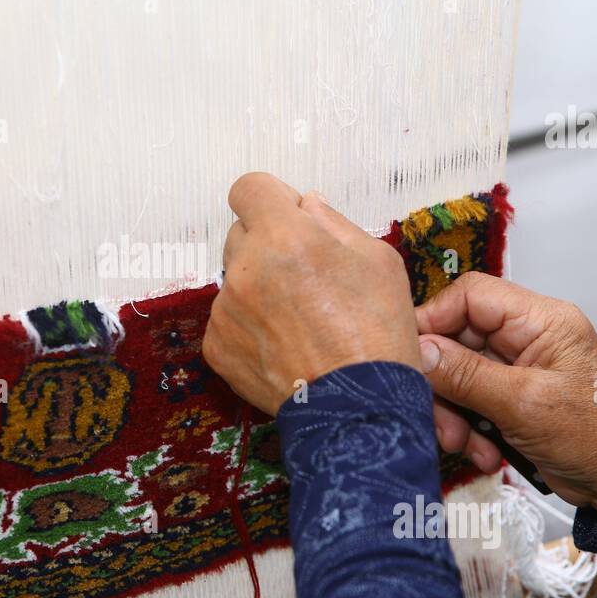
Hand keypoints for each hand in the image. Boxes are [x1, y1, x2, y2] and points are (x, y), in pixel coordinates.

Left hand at [203, 173, 421, 415]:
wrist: (359, 408)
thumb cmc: (379, 334)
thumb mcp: (379, 261)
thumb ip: (334, 223)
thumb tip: (306, 205)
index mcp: (284, 235)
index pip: (249, 189)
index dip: (271, 199)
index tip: (289, 218)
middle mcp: (245, 268)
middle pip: (241, 235)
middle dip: (268, 246)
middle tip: (305, 278)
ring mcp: (226, 310)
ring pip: (235, 281)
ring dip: (259, 290)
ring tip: (301, 322)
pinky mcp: (217, 346)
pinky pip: (228, 321)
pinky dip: (249, 328)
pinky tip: (284, 346)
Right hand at [415, 272, 596, 513]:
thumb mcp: (524, 405)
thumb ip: (467, 375)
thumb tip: (420, 350)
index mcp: (542, 320)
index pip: (471, 295)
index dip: (434, 319)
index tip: (409, 352)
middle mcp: (528, 336)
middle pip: (457, 338)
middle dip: (443, 382)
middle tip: (439, 419)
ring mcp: (518, 367)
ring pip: (458, 373)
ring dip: (453, 412)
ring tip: (465, 444)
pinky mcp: (510, 395)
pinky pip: (470, 399)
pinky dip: (468, 426)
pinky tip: (483, 450)